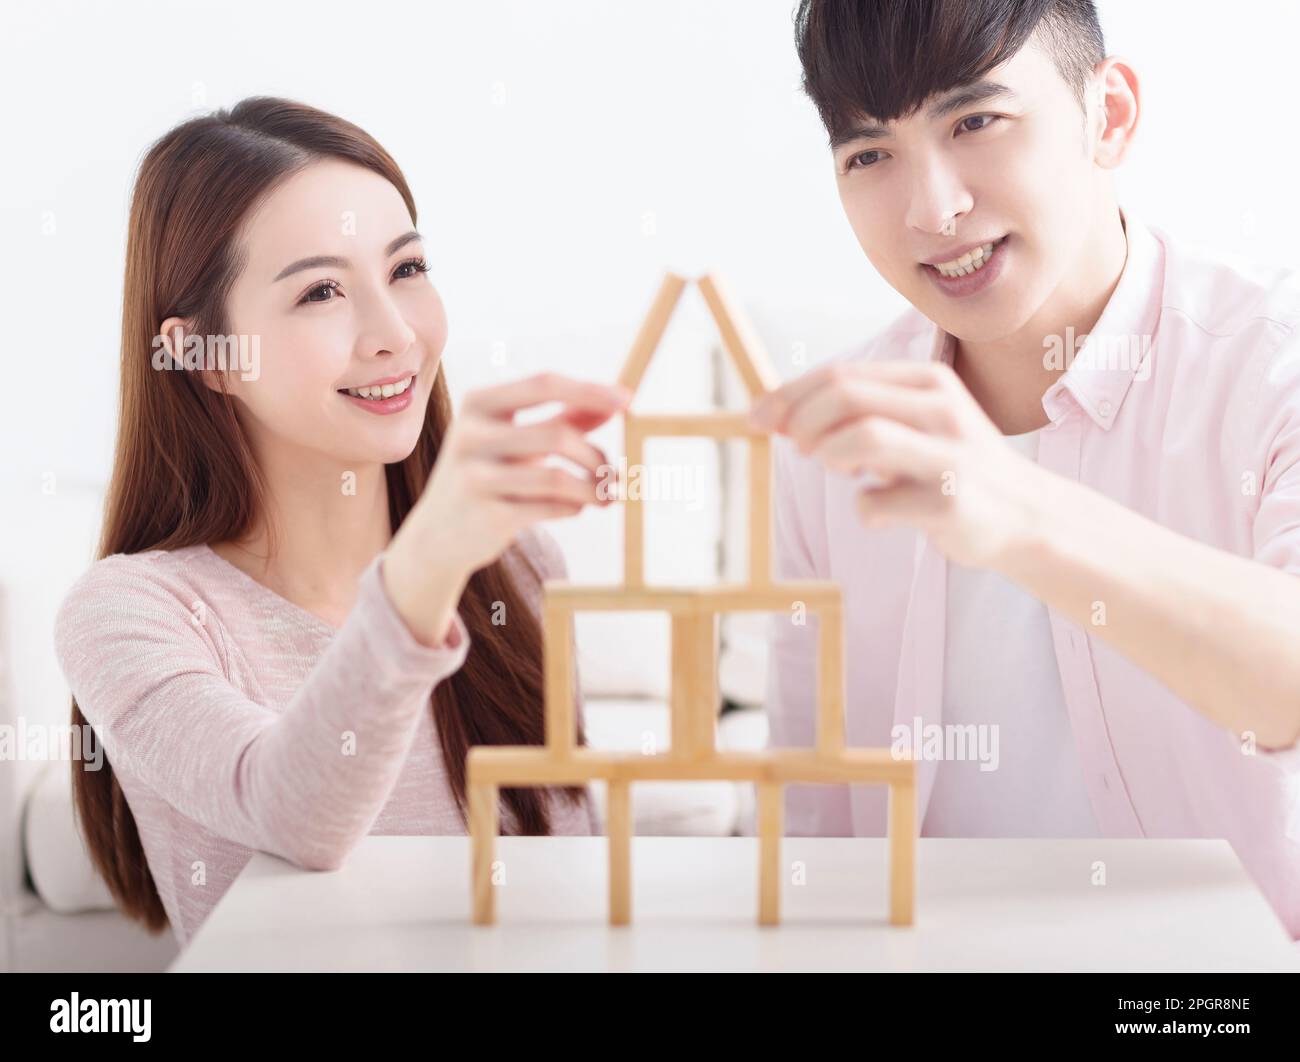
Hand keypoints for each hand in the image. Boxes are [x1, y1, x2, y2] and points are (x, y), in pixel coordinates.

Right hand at [385, 372, 628, 644]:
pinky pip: (550, 508)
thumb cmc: (488, 475)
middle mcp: (471, 435)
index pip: (543, 384)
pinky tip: (576, 507)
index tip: (628, 401)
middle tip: (611, 473)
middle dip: (595, 456)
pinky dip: (574, 507)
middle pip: (557, 435)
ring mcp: (475, 477)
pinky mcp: (487, 515)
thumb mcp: (517, 439)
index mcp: (478, 404)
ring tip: (606, 495)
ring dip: (593, 488)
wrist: (438, 535)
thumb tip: (619, 401)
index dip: (589, 390)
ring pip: (557, 478)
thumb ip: (565, 417)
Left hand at [748, 359, 1047, 568]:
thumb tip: (776, 413)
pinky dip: (866, 508)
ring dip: (831, 456)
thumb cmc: (950, 465)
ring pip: (862, 438)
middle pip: (845, 397)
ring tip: (843, 472)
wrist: (1025, 514)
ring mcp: (948, 456)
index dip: (790, 395)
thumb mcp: (912, 423)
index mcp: (929, 382)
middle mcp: (942, 410)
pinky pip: (878, 502)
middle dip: (801, 422)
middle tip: (796, 448)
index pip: (842, 374)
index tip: (757, 417)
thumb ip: (856, 413)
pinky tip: (884, 510)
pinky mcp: (950, 503)